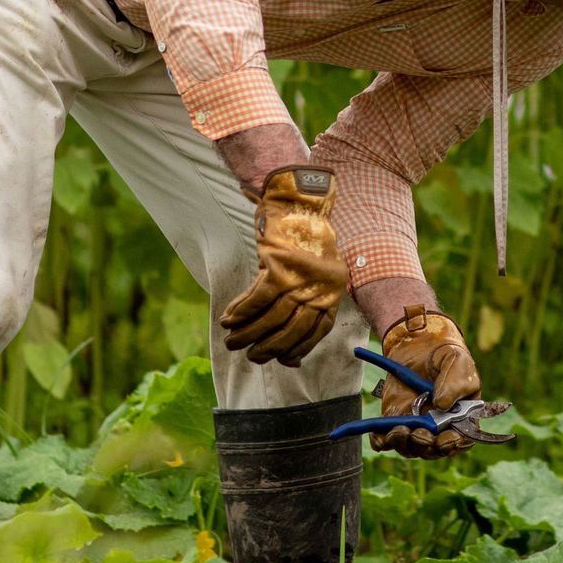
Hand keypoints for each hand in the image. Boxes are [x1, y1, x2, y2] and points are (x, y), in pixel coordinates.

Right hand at [217, 166, 348, 364]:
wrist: (300, 201)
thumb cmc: (305, 237)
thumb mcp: (317, 270)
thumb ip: (309, 298)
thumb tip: (295, 336)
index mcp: (333, 290)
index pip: (317, 331)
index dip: (299, 349)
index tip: (284, 361)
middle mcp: (319, 287)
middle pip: (292, 329)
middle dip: (269, 348)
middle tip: (251, 357)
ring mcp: (299, 278)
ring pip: (271, 317)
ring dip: (248, 333)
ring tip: (232, 342)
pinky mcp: (277, 266)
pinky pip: (257, 298)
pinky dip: (241, 312)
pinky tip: (228, 320)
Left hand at [373, 309, 480, 457]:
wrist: (418, 342)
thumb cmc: (445, 353)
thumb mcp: (457, 361)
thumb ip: (454, 383)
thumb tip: (442, 405)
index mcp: (460, 417)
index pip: (460, 441)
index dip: (452, 445)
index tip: (443, 439)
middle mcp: (438, 426)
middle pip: (433, 450)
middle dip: (425, 445)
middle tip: (418, 433)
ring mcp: (415, 424)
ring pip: (409, 448)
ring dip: (404, 444)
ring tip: (399, 430)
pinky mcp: (394, 419)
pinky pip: (385, 440)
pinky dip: (381, 441)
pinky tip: (379, 433)